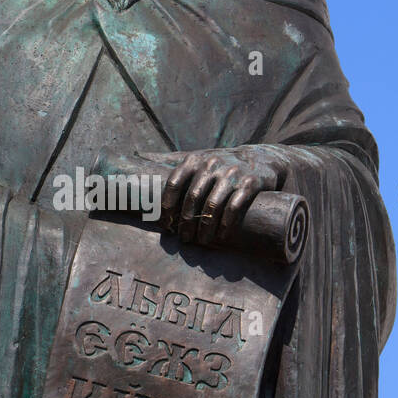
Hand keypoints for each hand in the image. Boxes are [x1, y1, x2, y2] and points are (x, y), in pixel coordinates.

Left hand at [159, 148, 285, 248]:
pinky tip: (221, 236)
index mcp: (195, 159)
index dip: (167, 207)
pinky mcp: (250, 183)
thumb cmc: (220, 165)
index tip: (166, 225)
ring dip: (205, 228)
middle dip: (186, 222)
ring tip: (202, 241)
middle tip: (184, 239)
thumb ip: (171, 160)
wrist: (260, 160)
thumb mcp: (198, 158)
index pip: (174, 184)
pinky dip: (225, 225)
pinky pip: (234, 207)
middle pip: (192, 198)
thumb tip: (137, 156)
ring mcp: (232, 173)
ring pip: (212, 206)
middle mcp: (212, 164)